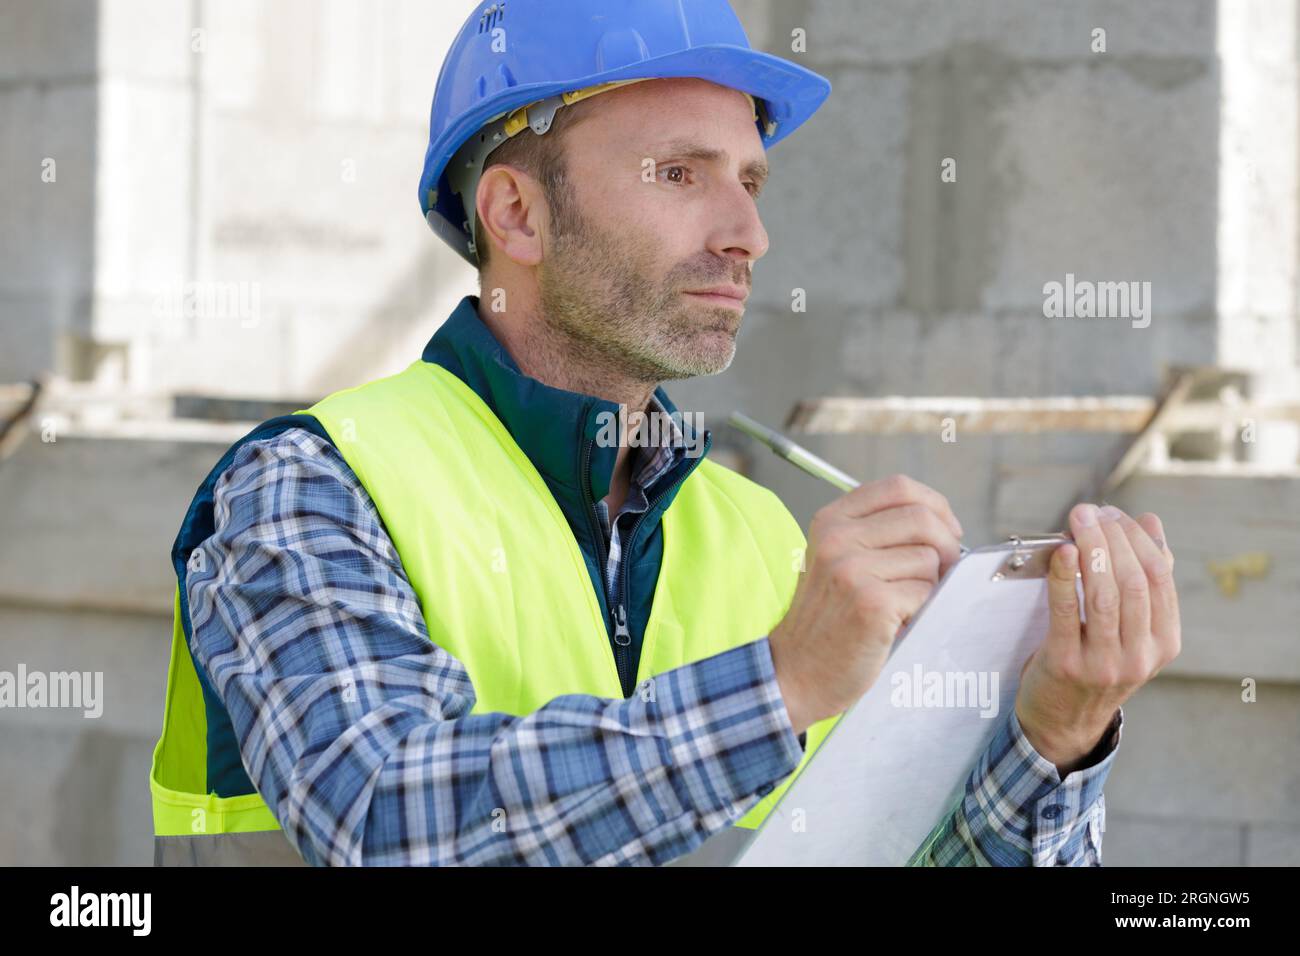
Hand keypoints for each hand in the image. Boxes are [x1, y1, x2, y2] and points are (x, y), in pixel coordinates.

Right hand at [770, 474, 963, 734]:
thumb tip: (944, 524)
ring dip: (928, 585)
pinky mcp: (871, 602)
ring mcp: (852, 569)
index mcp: (831, 520)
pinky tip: (896, 623)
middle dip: (947, 545)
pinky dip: (921, 611)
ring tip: (901, 605)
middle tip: (944, 571)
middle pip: (922, 519)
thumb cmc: (830, 617)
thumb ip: (878, 532)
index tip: (946, 529)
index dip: (934, 505)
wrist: (799, 670)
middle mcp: (838, 538)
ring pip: (928, 559)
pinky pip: (926, 592)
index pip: (898, 487)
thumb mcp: (838, 559)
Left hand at [1015, 504, 1181, 775]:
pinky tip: (1061, 551)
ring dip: (1091, 549)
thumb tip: (1152, 523)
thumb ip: (1143, 580)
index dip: (1139, 539)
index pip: (1161, 578)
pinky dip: (1065, 577)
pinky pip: (1066, 612)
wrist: (1063, 721)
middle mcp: (1140, 656)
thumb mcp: (1131, 630)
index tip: (1116, 514)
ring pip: (1105, 596)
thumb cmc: (1096, 663)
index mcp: (1165, 643)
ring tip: (1078, 520)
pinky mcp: (1067, 665)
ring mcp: (1105, 664)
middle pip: (1134, 583)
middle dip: (1113, 538)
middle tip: (1092, 511)